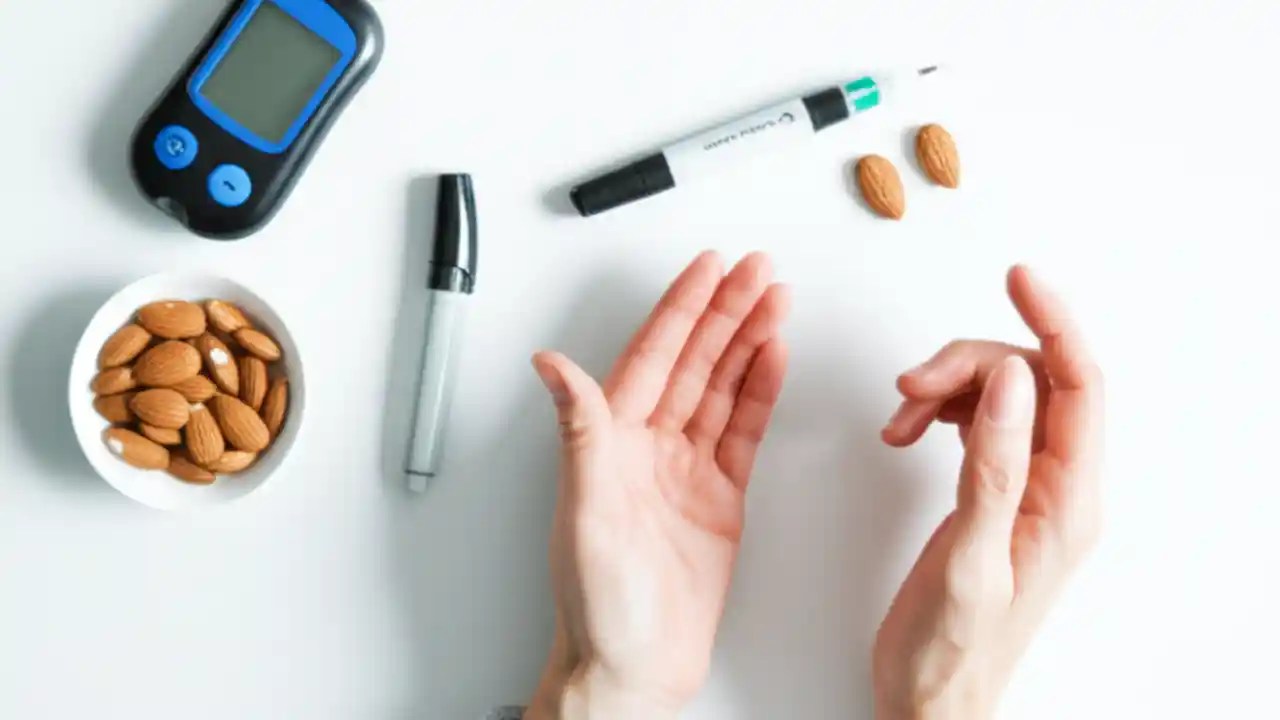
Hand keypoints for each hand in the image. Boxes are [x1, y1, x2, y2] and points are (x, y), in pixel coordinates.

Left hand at [526, 252, 790, 719]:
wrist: (634, 668)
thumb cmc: (598, 603)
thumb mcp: (585, 509)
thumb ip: (580, 430)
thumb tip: (550, 364)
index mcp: (611, 441)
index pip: (653, 356)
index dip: (683, 308)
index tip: (708, 269)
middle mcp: (647, 447)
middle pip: (694, 361)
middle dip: (727, 311)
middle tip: (758, 269)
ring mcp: (685, 470)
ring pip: (722, 389)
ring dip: (748, 342)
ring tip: (776, 300)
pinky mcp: (717, 498)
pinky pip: (743, 432)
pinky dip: (760, 393)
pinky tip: (773, 359)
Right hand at [873, 266, 1103, 719]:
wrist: (930, 697)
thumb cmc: (952, 648)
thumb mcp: (971, 558)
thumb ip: (995, 468)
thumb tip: (1013, 382)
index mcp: (1068, 502)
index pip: (1079, 385)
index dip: (1053, 322)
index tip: (1018, 276)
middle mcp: (1057, 489)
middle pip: (1032, 382)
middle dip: (969, 365)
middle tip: (912, 385)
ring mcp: (1026, 490)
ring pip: (1001, 397)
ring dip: (948, 389)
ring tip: (902, 413)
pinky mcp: (994, 494)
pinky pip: (978, 424)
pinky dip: (939, 412)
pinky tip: (907, 430)